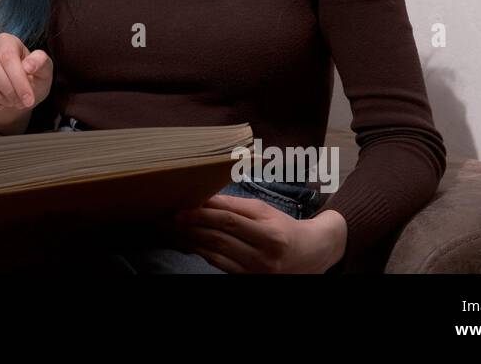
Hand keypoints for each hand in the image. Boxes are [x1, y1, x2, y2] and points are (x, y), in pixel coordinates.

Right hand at [0, 33, 52, 134]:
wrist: (19, 98)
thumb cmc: (32, 80)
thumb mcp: (44, 72)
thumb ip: (41, 63)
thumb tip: (28, 66)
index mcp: (7, 41)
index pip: (8, 57)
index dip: (18, 80)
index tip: (28, 99)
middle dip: (8, 89)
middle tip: (20, 102)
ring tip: (11, 102)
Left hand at [165, 193, 346, 273]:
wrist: (308, 255)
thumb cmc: (282, 227)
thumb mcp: (263, 211)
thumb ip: (234, 206)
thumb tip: (204, 199)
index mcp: (270, 234)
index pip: (229, 220)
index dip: (203, 213)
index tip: (182, 207)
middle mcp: (264, 256)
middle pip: (219, 237)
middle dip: (192, 226)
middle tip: (171, 217)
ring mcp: (256, 271)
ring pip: (215, 253)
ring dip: (192, 240)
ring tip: (175, 229)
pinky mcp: (249, 280)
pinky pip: (219, 265)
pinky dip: (202, 252)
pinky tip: (190, 242)